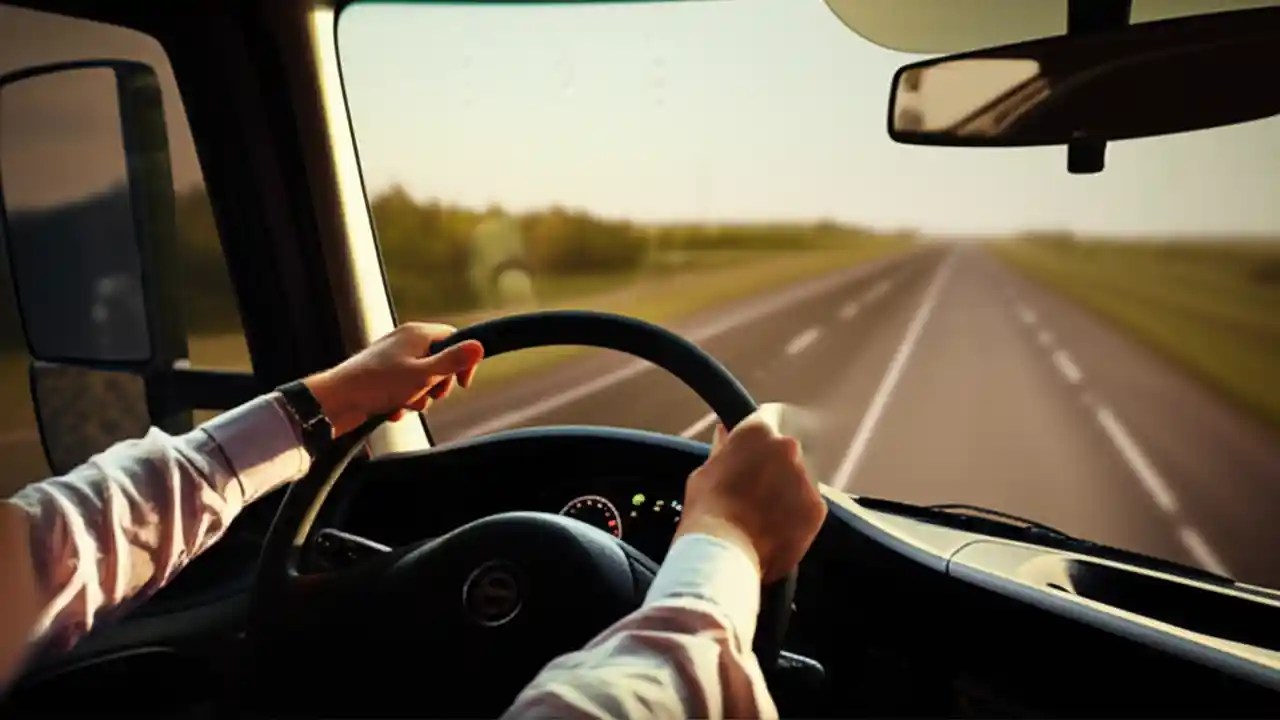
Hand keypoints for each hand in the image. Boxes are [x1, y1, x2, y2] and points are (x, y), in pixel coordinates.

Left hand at [302, 323, 483, 436]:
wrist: (335, 402)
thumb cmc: (378, 385)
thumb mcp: (424, 375)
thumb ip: (453, 362)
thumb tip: (481, 345)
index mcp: (417, 333)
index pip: (454, 338)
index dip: (462, 362)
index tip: (462, 384)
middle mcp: (405, 341)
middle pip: (440, 362)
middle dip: (438, 385)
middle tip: (428, 395)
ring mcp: (392, 359)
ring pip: (422, 380)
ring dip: (419, 398)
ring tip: (404, 403)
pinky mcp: (381, 377)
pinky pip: (404, 389)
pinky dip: (402, 401)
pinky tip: (390, 409)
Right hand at [675, 405, 825, 582]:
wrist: (725, 551)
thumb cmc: (707, 509)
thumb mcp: (706, 472)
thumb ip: (724, 448)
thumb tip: (725, 431)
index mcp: (759, 432)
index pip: (769, 416)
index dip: (762, 432)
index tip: (756, 446)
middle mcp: (789, 448)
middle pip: (786, 451)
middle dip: (775, 465)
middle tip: (755, 488)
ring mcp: (807, 478)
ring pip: (800, 479)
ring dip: (787, 491)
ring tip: (763, 516)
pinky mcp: (818, 508)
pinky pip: (808, 506)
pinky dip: (796, 515)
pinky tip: (775, 529)